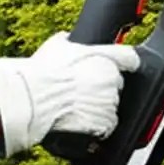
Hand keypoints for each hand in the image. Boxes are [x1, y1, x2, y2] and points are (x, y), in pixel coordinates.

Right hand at [0, 32, 140, 156]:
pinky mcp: (105, 122)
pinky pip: (108, 125)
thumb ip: (68, 40)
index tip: (120, 67)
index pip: (129, 58)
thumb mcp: (55, 44)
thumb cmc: (43, 72)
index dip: (123, 63)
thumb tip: (68, 38)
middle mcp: (112, 78)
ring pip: (111, 105)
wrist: (34, 98)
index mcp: (106, 57)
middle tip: (81, 90)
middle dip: (102, 87)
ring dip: (99, 106)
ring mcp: (109, 101)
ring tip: (78, 107)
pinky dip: (99, 126)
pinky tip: (83, 120)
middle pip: (116, 84)